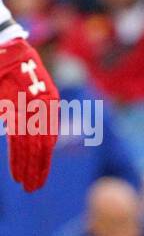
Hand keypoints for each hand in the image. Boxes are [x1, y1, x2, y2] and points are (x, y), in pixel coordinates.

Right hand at [0, 38, 58, 191]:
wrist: (4, 47)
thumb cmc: (7, 68)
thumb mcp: (17, 92)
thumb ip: (18, 110)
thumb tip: (12, 123)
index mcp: (46, 101)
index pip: (45, 137)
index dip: (41, 157)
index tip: (36, 175)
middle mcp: (44, 106)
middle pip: (42, 145)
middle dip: (38, 167)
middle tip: (35, 188)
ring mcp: (34, 107)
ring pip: (33, 146)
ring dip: (30, 168)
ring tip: (28, 186)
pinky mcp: (21, 107)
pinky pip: (22, 137)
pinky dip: (19, 157)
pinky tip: (20, 172)